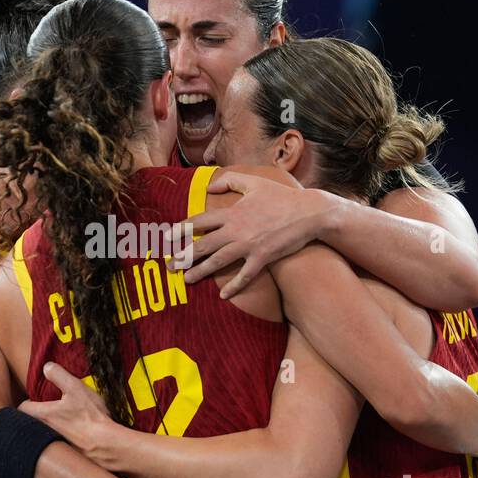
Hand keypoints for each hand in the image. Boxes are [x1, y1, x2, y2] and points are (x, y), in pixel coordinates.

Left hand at [18, 362, 116, 463]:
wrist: (105, 444)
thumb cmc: (90, 417)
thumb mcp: (75, 388)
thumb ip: (59, 375)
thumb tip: (46, 367)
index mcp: (44, 415)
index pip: (22, 408)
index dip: (28, 401)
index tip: (36, 398)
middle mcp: (44, 431)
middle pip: (30, 422)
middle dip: (36, 415)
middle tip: (48, 408)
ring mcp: (53, 442)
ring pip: (43, 432)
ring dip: (49, 426)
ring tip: (62, 420)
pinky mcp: (64, 451)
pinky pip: (55, 443)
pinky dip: (60, 437)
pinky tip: (73, 432)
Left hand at [165, 172, 331, 298]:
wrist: (309, 212)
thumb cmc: (282, 196)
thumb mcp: (254, 182)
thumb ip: (230, 180)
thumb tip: (209, 187)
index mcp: (233, 212)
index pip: (200, 221)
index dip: (182, 229)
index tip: (168, 237)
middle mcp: (237, 229)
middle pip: (203, 244)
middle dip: (184, 256)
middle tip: (169, 265)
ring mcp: (249, 245)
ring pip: (218, 261)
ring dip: (200, 271)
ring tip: (186, 278)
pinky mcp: (263, 257)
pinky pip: (245, 275)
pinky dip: (234, 287)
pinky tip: (223, 296)